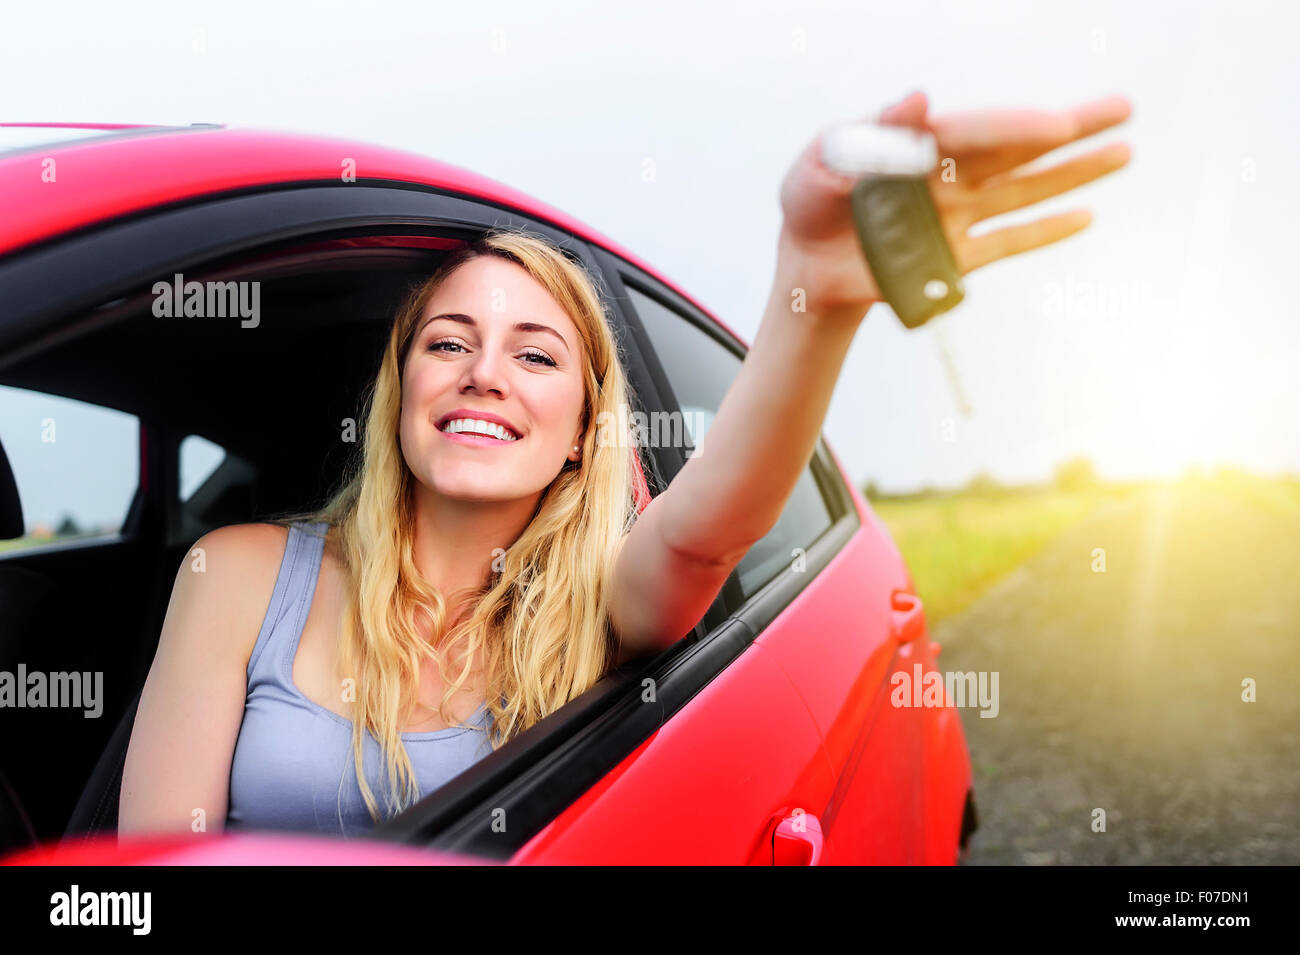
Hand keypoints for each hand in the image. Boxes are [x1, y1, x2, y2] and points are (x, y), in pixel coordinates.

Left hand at [777, 90, 1133, 319]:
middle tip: (1122, 108)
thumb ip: (869, 135)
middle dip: (1071, 128)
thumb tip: (916, 99)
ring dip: (1073, 174)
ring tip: (1123, 153)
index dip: (1017, 127)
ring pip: (1025, 190)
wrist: (806, 265)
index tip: (1058, 124)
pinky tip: (1083, 216)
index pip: (976, 132)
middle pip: (1017, 148)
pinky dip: (1044, 231)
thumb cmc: (811, 203)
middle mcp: (947, 174)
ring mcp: (957, 215)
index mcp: (917, 142)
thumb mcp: (822, 162)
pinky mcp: (956, 257)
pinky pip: (1007, 242)